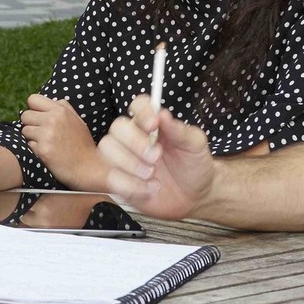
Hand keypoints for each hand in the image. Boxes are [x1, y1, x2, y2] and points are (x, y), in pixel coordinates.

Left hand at [19, 95, 96, 186]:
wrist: (88, 168)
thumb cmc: (83, 144)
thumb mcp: (78, 120)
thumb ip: (65, 108)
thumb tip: (52, 100)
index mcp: (61, 110)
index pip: (33, 99)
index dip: (34, 109)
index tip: (39, 117)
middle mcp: (52, 120)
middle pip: (25, 115)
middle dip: (31, 123)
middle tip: (42, 132)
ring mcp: (46, 135)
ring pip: (25, 130)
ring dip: (32, 137)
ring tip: (47, 143)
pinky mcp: (42, 150)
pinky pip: (29, 144)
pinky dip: (36, 149)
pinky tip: (49, 152)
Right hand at [94, 97, 215, 220]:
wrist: (194, 198)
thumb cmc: (194, 167)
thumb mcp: (195, 146)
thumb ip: (180, 131)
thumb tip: (163, 114)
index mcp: (152, 124)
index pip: (138, 106)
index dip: (142, 112)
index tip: (153, 124)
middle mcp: (134, 137)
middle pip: (117, 127)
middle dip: (135, 142)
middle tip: (156, 156)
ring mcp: (123, 158)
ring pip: (107, 149)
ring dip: (130, 163)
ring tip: (152, 174)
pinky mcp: (119, 180)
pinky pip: (111, 177)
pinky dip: (131, 184)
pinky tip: (150, 188)